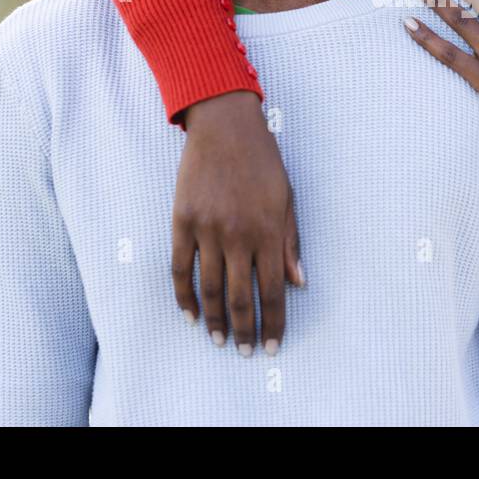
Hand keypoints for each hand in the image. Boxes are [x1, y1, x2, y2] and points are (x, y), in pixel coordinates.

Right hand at [173, 91, 302, 355]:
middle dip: (245, 330)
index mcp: (269, 230)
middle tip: (247, 352)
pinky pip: (180, 268)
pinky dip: (184, 296)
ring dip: (215, 320)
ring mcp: (208, 229)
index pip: (273, 290)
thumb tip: (299, 282)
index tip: (273, 345)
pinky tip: (190, 315)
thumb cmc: (262, 160)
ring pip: (209, 288)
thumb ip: (291, 243)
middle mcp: (239, 234)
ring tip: (220, 341)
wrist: (224, 125)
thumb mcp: (287, 198)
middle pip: (240, 297)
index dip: (273, 322)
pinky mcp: (182, 221)